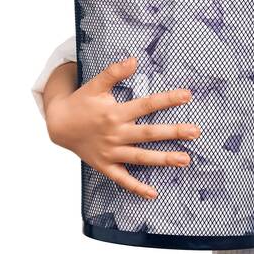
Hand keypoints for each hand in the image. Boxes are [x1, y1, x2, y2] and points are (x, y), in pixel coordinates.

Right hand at [45, 56, 201, 199]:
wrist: (58, 125)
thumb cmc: (81, 103)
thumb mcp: (95, 85)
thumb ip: (114, 72)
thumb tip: (134, 59)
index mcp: (114, 113)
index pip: (145, 105)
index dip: (167, 100)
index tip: (187, 96)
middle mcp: (114, 134)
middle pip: (148, 134)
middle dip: (173, 133)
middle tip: (196, 132)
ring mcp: (110, 152)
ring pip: (140, 158)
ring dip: (163, 159)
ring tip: (185, 160)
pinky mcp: (105, 166)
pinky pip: (122, 180)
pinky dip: (136, 188)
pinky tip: (153, 193)